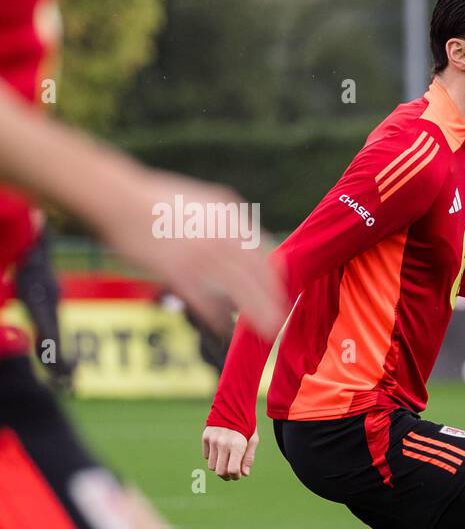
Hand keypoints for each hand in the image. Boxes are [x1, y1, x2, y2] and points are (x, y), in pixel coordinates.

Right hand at [0, 86, 285, 338]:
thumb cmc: (157, 199)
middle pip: (258, 276)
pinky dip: (218, 316)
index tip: (279, 294)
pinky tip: (223, 327)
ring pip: (239, 291)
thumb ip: (226, 219)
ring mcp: (201, 255)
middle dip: (272, 300)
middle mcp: (221, 236)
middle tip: (280, 320)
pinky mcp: (179, 272)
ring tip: (265, 330)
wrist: (119, 198)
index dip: (273, 278)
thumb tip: (244, 240)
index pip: (263, 253)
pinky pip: (206, 300)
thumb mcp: (203, 199)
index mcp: (230, 217)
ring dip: (255, 313)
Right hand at [203, 426, 257, 480]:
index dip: (236, 476)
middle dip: (226, 476)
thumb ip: (249, 458)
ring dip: (219, 467)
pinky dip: (213, 457)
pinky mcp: (205, 437)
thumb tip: (244, 474)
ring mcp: (212, 440)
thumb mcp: (253, 439)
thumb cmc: (246, 424)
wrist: (232, 405)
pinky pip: (206, 456)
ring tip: (226, 462)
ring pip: (211, 465)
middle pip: (220, 471)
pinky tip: (220, 451)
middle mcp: (223, 444)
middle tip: (231, 475)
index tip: (238, 474)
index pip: (232, 470)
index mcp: (237, 445)